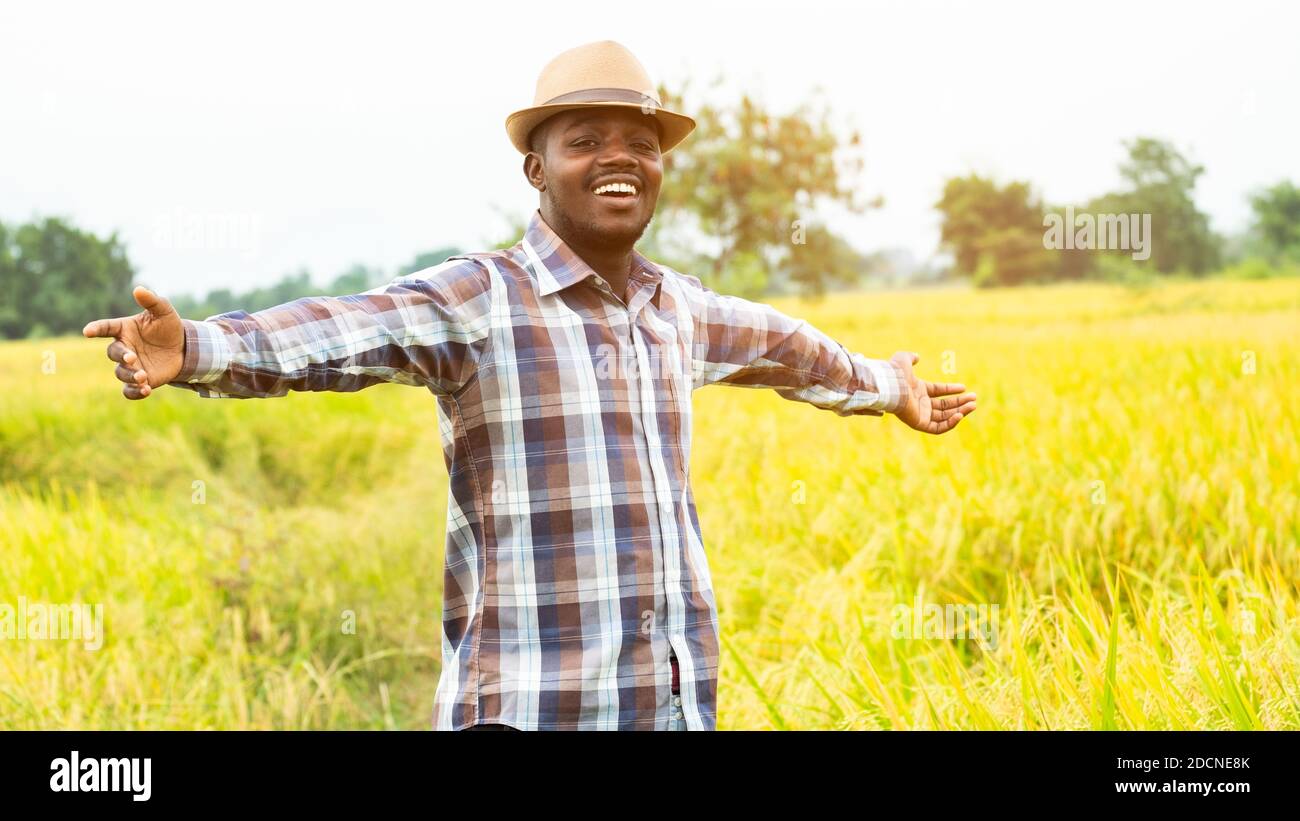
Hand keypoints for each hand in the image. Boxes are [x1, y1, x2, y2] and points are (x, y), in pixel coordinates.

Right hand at [82, 285, 184, 399]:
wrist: (183, 348)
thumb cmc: (169, 327)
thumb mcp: (164, 312)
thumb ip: (152, 300)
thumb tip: (138, 289)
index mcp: (124, 329)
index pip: (105, 327)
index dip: (96, 328)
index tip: (88, 331)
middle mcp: (124, 348)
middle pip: (113, 352)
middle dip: (121, 356)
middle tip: (132, 358)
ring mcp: (130, 366)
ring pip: (120, 373)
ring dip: (130, 375)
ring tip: (143, 377)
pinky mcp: (139, 381)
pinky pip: (129, 390)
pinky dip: (134, 392)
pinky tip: (145, 391)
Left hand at [889, 351, 975, 433]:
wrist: (890, 386)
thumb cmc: (896, 373)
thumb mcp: (904, 360)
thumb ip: (910, 357)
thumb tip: (916, 356)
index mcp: (918, 390)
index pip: (938, 391)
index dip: (951, 390)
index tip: (964, 388)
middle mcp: (920, 403)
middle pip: (944, 406)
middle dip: (960, 403)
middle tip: (974, 400)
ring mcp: (920, 414)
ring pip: (944, 417)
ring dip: (960, 412)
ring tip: (973, 405)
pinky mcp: (919, 423)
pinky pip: (938, 428)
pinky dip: (950, 423)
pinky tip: (960, 415)